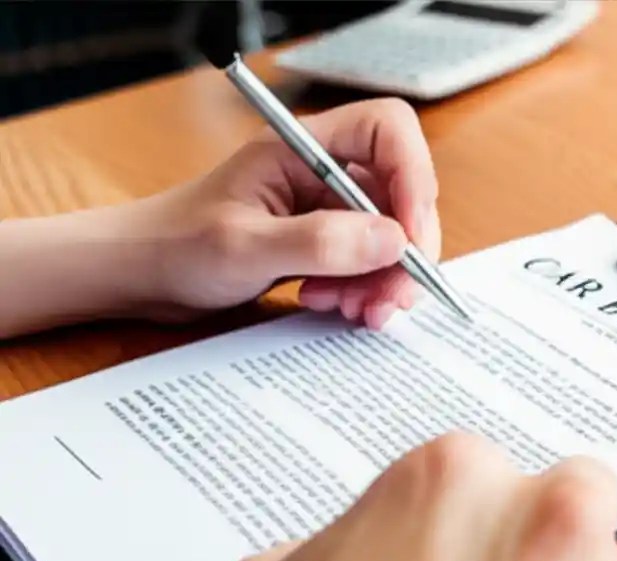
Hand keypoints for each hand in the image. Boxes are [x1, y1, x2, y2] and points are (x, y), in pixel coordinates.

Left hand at [147, 97, 440, 328]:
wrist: (141, 276)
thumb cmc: (173, 247)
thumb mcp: (243, 248)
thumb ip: (319, 243)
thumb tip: (392, 241)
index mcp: (302, 148)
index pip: (387, 130)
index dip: (412, 176)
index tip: (410, 234)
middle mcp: (322, 171)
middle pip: (401, 192)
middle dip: (405, 248)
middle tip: (394, 296)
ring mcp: (326, 208)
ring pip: (391, 234)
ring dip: (387, 278)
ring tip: (357, 310)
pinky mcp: (325, 242)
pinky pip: (370, 262)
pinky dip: (365, 289)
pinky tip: (331, 305)